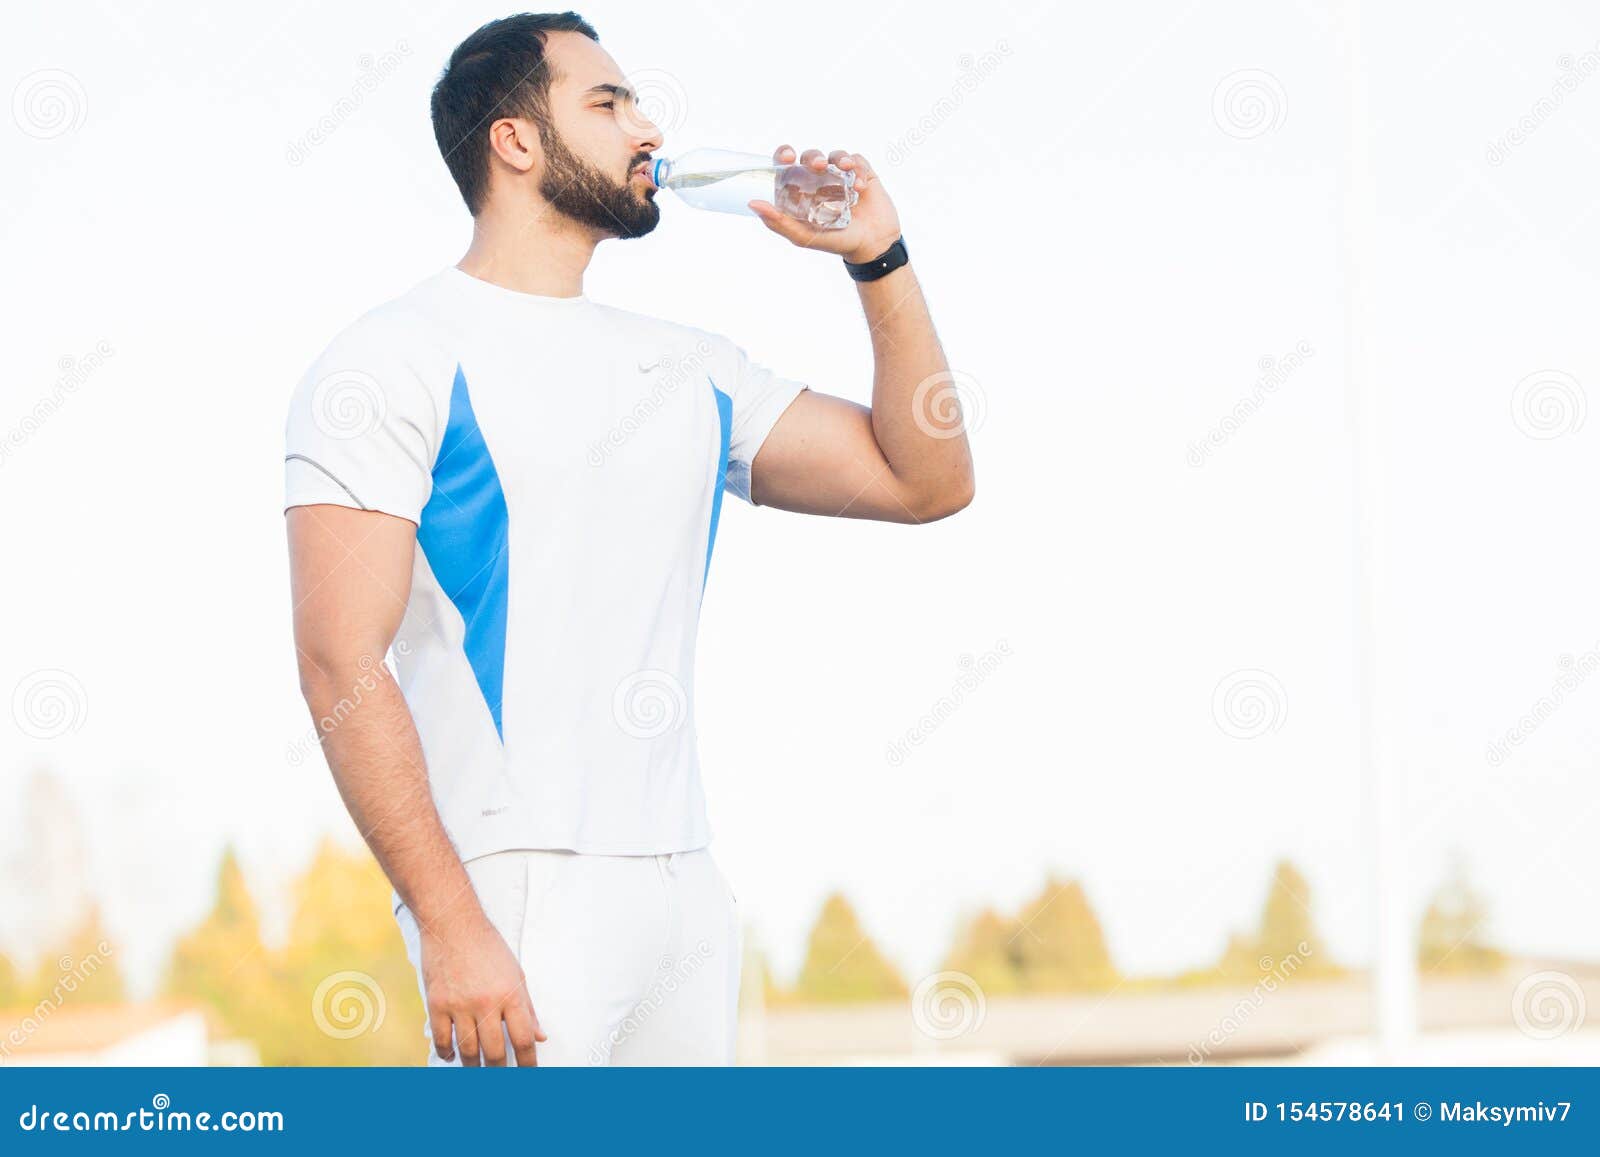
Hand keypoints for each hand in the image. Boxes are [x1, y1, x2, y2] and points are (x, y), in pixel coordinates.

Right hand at [419, 912, 544, 1065]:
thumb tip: (540, 1036)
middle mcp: (487, 1002)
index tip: (528, 1073)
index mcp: (511, 994)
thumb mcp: (516, 973)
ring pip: (468, 1051)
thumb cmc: (488, 947)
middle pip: (495, 1051)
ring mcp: (460, 1005)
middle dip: (500, 1070)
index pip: (524, 1038)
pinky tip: (453, 1057)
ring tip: (478, 1070)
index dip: (528, 1062)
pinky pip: (443, 1039)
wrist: (453, 924)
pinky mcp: (437, 1004)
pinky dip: (448, 1053)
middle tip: (501, 1075)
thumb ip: (528, 1007)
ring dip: (474, 1066)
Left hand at [749, 145, 902, 263]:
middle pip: (810, 157)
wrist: (872, 246)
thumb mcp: (804, 236)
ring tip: (845, 170)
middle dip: (813, 157)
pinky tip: (860, 187)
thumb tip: (752, 204)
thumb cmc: (836, 242)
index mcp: (801, 190)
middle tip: (818, 165)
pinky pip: (856, 161)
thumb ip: (779, 222)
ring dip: (838, 158)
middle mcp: (819, 180)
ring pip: (835, 155)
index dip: (783, 155)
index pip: (786, 165)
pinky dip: (857, 169)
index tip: (787, 157)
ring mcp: (841, 175)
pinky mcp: (861, 173)